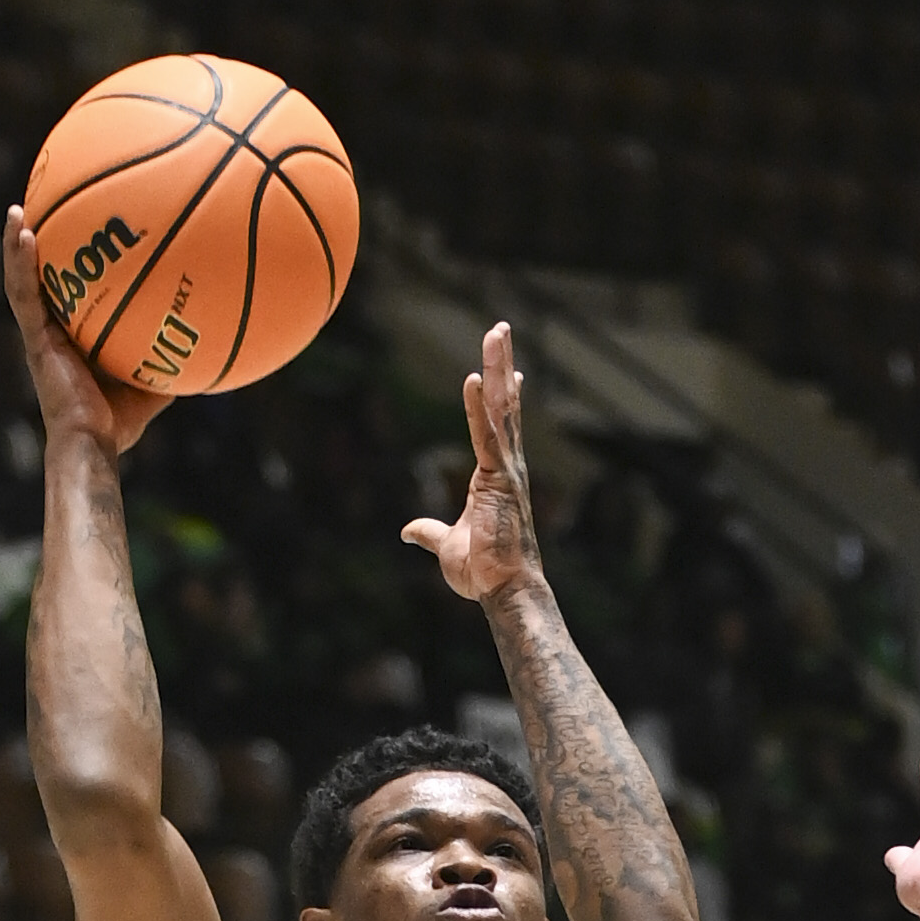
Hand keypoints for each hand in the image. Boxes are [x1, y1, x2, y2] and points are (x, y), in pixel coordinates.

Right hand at [2, 206, 167, 457]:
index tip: (74, 233)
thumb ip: (168, 363)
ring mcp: (39, 334)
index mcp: (71, 340)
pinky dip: (20, 262)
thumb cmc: (117, 424)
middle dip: (37, 246)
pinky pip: (24, 294)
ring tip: (17, 210)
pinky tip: (24, 232)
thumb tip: (201, 346)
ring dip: (16, 245)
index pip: (65, 294)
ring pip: (22, 281)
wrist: (91, 442)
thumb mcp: (151, 386)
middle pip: (40, 280)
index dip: (65, 266)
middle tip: (40, 208)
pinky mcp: (33, 339)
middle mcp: (51, 332)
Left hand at [401, 322, 544, 604]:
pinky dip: (480, 406)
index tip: (511, 373)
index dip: (503, 399)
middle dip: (502, 366)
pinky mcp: (498, 479)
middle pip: (505, 406)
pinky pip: (487, 435)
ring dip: (499, 368)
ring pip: (502, 409)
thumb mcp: (445, 546)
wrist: (505, 591)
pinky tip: (475, 378)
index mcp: (495, 479)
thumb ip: (428, 532)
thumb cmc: (484, 572)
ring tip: (497, 333)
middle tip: (500, 330)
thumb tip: (407, 531)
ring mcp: (506, 470)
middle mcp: (507, 467)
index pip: (500, 429)